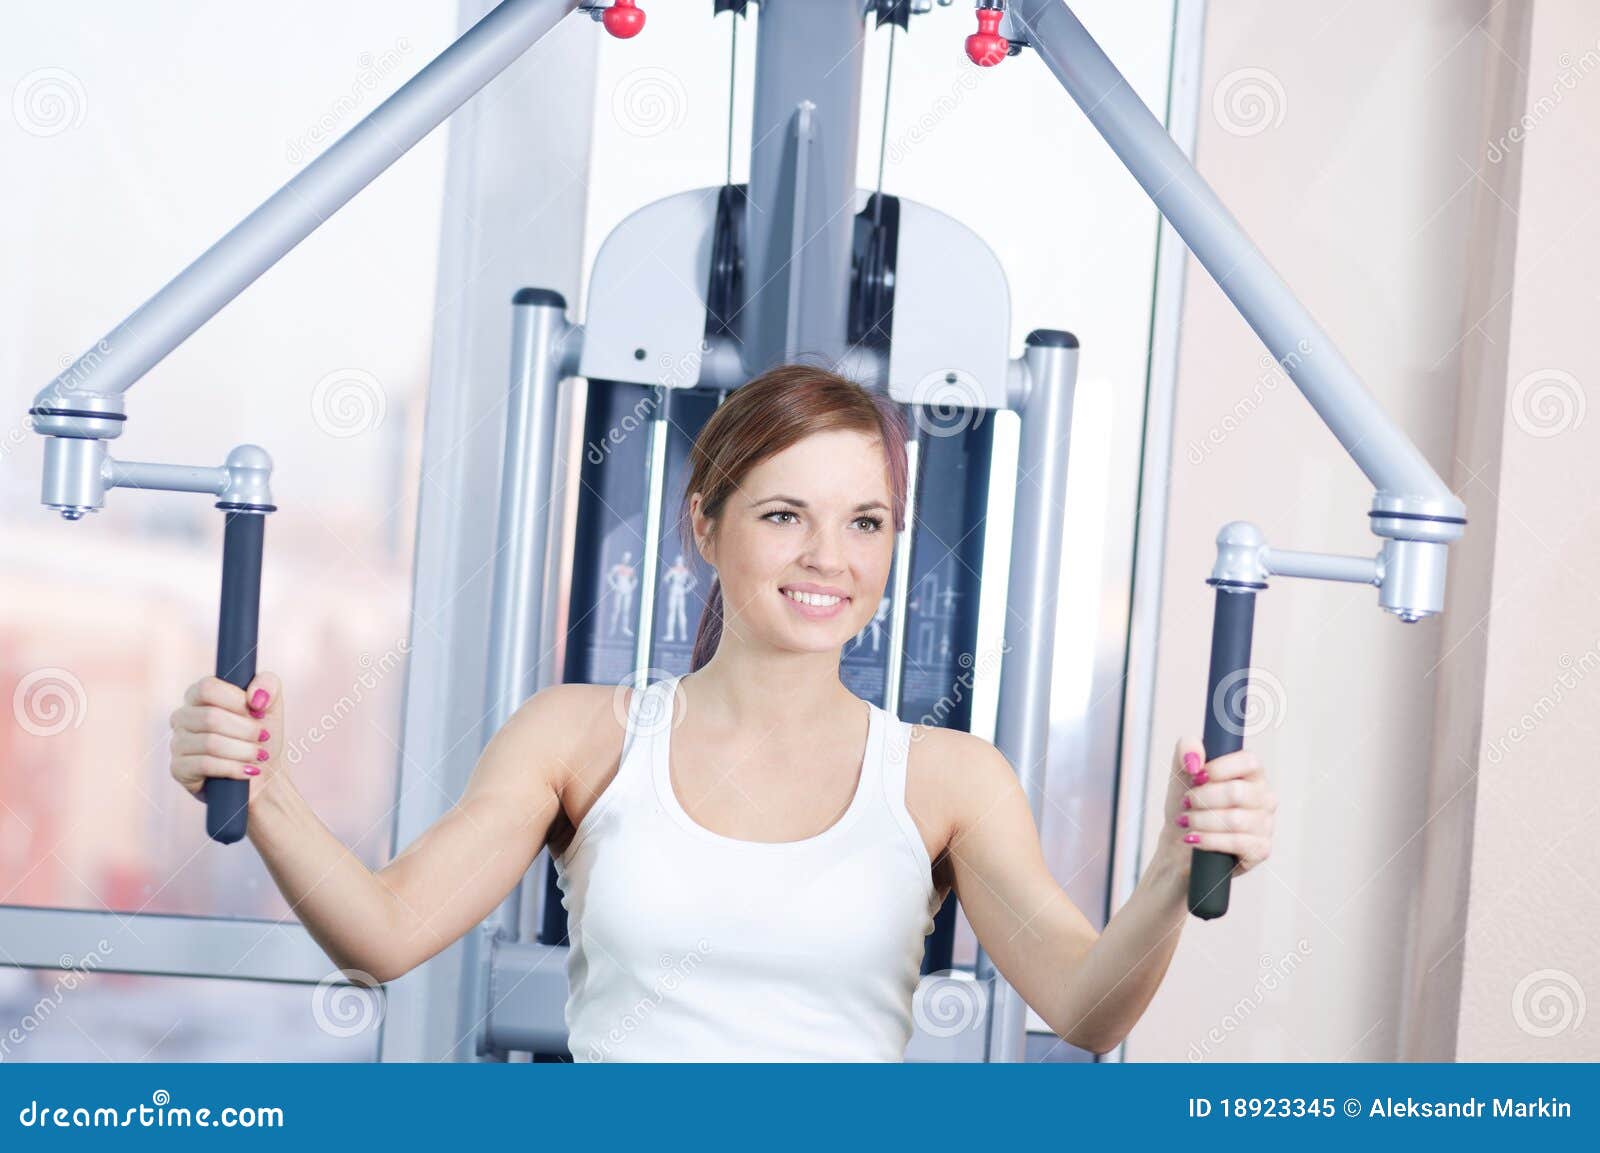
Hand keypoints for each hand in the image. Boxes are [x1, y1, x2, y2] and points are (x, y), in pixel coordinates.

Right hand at [168, 671, 285, 807]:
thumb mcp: (272, 706)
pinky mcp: (178, 769)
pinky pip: (204, 765)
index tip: (259, 712)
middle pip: (210, 717)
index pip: (208, 688)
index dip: (237, 700)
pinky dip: (233, 768)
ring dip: (243, 750)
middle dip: (246, 730)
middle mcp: (183, 717)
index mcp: (199, 695)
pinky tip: (247, 770)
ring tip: (259, 755)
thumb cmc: (262, 736)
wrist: (264, 773)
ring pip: (209, 742)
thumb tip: (254, 696)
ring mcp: (177, 743)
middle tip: (263, 737)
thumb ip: (268, 685)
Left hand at [1156, 737, 1276, 876]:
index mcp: (1251, 773)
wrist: (1179, 839)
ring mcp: (1265, 824)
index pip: (1248, 762)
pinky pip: (1237, 843)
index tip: (1195, 777)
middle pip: (1237, 793)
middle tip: (1186, 802)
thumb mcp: (1181, 770)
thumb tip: (1195, 760)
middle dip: (1202, 798)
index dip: (1218, 769)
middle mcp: (1264, 797)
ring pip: (1235, 820)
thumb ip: (1187, 748)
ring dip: (1201, 821)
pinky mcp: (1261, 849)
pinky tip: (1194, 838)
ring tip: (1186, 821)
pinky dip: (1208, 840)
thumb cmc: (1187, 802)